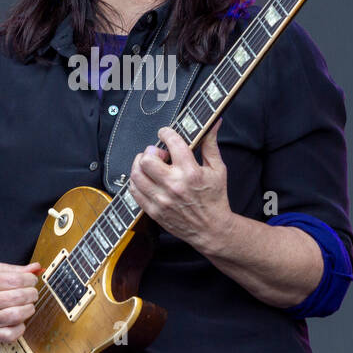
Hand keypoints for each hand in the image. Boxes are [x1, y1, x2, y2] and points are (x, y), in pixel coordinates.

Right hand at [0, 259, 41, 343]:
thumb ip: (12, 268)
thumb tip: (34, 268)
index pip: (14, 280)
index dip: (28, 279)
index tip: (31, 279)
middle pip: (17, 297)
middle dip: (31, 293)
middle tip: (31, 291)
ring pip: (17, 315)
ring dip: (28, 308)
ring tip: (27, 304)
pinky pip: (11, 335)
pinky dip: (20, 328)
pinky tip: (19, 320)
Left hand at [127, 119, 233, 250]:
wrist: (212, 229)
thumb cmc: (215, 199)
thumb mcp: (218, 169)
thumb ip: (211, 144)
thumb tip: (214, 123)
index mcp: (191, 172)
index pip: (172, 142)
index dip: (166, 132)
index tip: (165, 133)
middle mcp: (174, 185)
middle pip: (147, 158)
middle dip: (151, 151)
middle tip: (159, 154)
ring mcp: (161, 199)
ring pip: (137, 174)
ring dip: (140, 165)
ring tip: (150, 165)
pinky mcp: (154, 211)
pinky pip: (134, 191)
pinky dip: (137, 181)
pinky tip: (146, 179)